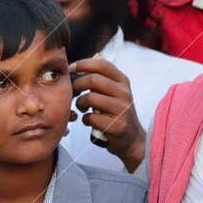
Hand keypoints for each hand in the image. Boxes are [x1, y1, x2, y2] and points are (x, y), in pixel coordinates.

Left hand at [71, 56, 145, 170]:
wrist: (131, 138)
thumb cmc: (116, 112)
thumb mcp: (114, 92)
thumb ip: (100, 80)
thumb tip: (76, 68)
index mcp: (123, 81)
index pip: (102, 64)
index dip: (83, 64)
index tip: (71, 69)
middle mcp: (124, 93)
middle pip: (93, 79)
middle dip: (76, 84)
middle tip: (72, 91)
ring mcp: (122, 109)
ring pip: (90, 98)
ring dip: (79, 103)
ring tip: (81, 107)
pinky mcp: (116, 125)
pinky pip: (91, 117)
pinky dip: (85, 119)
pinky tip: (88, 121)